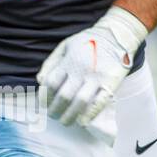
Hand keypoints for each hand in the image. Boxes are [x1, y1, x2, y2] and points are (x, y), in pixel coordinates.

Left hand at [37, 6, 147, 130]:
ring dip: (70, 116)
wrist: (116, 35)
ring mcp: (97, 77)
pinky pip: (100, 102)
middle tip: (53, 116)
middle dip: (55, 110)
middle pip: (63, 96)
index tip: (44, 104)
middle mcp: (81, 69)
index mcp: (68, 60)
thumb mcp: (65, 46)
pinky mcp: (111, 82)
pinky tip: (83, 121)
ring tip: (66, 121)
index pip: (51, 84)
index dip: (45, 97)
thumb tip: (40, 81)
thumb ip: (51, 63)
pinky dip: (90, 114)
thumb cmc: (87, 42)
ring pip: (80, 102)